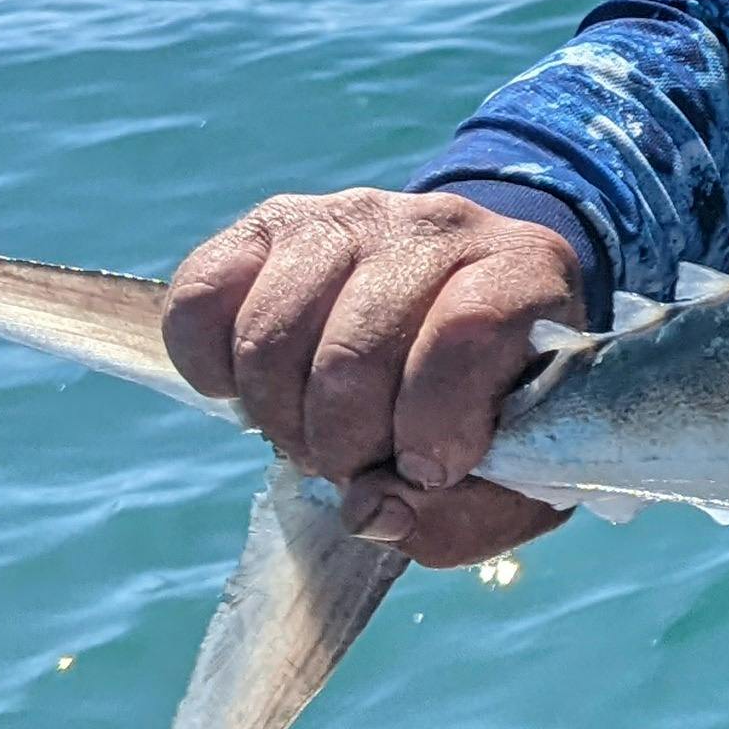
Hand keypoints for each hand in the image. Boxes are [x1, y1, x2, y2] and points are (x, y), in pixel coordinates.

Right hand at [162, 189, 583, 568]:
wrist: (459, 323)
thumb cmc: (493, 406)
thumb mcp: (514, 475)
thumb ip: (464, 512)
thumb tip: (371, 510)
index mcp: (525, 271)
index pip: (469, 331)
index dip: (434, 421)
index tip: (430, 472)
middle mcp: (440, 226)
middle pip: (353, 354)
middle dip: (344, 444)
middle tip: (358, 462)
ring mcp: (351, 216)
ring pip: (272, 336)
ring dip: (281, 418)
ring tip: (315, 433)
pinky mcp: (274, 224)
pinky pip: (203, 297)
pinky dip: (212, 366)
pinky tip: (251, 389)